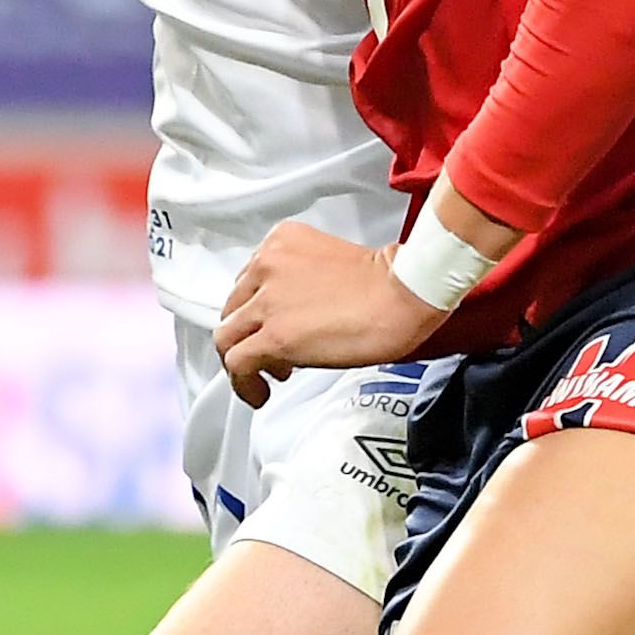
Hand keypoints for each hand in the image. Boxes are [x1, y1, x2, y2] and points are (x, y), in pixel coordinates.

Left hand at [215, 221, 446, 402]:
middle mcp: (267, 265)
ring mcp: (267, 302)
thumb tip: (291, 318)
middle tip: (270, 355)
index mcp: (281, 242)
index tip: (270, 326)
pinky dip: (244, 384)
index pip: (248, 281)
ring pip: (227, 338)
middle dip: (249, 335)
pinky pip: (237, 364)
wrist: (407, 294)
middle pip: (233, 309)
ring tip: (263, 378)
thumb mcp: (331, 264)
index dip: (257, 310)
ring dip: (242, 362)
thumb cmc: (387, 283)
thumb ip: (300, 282)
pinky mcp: (274, 336)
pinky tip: (261, 393)